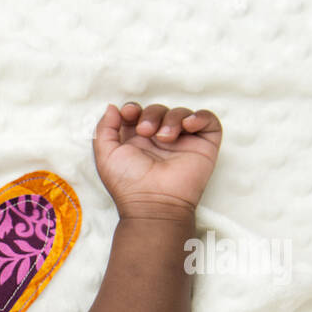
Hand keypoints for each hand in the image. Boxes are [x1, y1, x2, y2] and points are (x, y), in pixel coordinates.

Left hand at [93, 102, 221, 220]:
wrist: (153, 204)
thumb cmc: (128, 185)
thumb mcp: (105, 155)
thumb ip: (104, 129)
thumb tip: (112, 108)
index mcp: (136, 141)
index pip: (137, 113)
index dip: (134, 108)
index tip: (130, 114)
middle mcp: (158, 140)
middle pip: (158, 110)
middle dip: (151, 114)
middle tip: (146, 132)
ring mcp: (182, 142)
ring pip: (180, 112)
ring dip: (172, 118)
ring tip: (164, 138)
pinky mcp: (203, 145)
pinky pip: (208, 119)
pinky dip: (199, 116)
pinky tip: (187, 126)